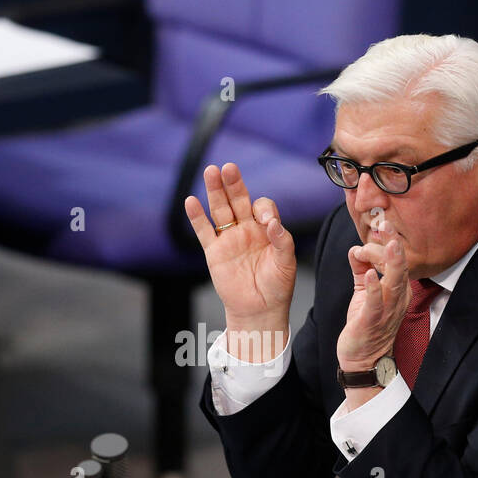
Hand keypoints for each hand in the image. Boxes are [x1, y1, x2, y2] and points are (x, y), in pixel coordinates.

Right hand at [185, 163, 295, 350]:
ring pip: (220, 210)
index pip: (262, 207)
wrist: (260, 310)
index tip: (266, 221)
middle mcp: (247, 229)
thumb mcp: (287, 263)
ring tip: (211, 172)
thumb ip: (282, 241)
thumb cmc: (277, 286)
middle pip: (238, 200)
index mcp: (266, 228)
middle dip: (234, 184)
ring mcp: (229, 239)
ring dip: (215, 191)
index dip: (264, 209)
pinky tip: (191, 201)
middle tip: (229, 168)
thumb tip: (272, 224)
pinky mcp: (214, 252)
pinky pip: (204, 232)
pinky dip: (196, 217)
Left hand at [336, 237, 410, 371]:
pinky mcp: (372, 321)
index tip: (380, 225)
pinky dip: (373, 288)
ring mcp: (387, 310)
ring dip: (392, 263)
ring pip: (394, 283)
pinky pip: (375, 303)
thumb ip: (361, 269)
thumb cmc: (366, 325)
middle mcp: (397, 298)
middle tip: (387, 225)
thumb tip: (354, 249)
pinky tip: (369, 274)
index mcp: (397, 289)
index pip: (396, 261)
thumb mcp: (364, 292)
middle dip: (394, 245)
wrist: (363, 358)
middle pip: (400, 267)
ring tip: (390, 245)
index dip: (388, 242)